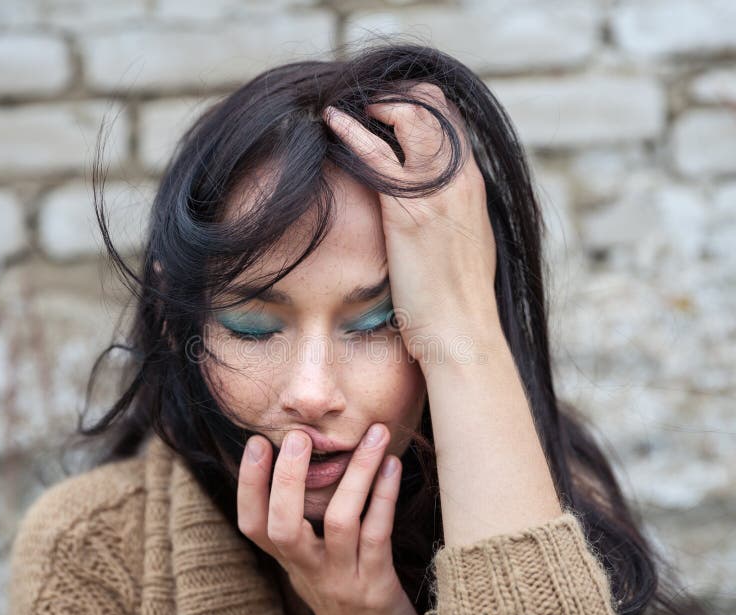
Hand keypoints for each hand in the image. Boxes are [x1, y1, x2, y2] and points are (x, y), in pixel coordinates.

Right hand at [237, 424, 424, 614]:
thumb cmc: (345, 597)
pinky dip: (385, 496)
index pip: (253, 525)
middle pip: (283, 526)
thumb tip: (299, 467)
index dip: (248, 485)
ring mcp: (342, 579)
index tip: (256, 443)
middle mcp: (310, 571)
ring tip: (373, 434)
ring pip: (340, 521)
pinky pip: (378, 533)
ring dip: (356, 473)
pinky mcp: (376, 586)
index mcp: (292, 561)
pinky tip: (393, 465)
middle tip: (299, 436)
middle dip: (288, 478)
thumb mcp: (313, 565)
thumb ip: (303, 527)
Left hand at [322, 83, 500, 373]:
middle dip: (396, 93)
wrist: (462, 331)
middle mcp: (460, 178)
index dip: (418, 104)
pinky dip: (352, 132)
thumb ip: (451, 216)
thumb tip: (432, 214)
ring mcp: (436, 190)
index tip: (388, 108)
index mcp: (472, 184)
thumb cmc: (458, 298)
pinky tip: (332, 123)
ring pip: (411, 116)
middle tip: (365, 101)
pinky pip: (378, 155)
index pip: (450, 119)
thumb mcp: (464, 245)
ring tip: (348, 105)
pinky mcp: (409, 210)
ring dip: (376, 103)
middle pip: (434, 103)